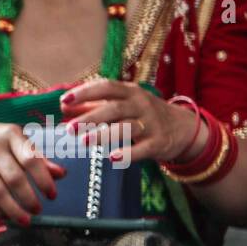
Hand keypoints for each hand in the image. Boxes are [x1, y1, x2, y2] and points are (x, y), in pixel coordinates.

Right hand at [0, 121, 66, 225]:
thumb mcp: (18, 143)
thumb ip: (39, 158)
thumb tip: (61, 174)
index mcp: (10, 134)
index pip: (31, 159)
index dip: (43, 180)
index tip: (52, 195)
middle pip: (14, 178)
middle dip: (29, 198)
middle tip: (37, 210)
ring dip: (13, 210)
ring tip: (25, 220)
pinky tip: (5, 217)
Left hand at [60, 77, 200, 165]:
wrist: (182, 128)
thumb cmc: (142, 114)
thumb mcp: (122, 105)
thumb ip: (94, 105)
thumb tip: (64, 108)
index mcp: (130, 92)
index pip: (106, 87)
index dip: (85, 92)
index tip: (64, 101)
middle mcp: (141, 105)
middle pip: (113, 108)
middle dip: (89, 118)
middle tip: (69, 129)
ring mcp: (150, 124)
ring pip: (126, 128)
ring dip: (104, 135)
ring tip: (83, 142)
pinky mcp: (157, 143)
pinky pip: (141, 149)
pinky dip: (127, 154)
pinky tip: (111, 158)